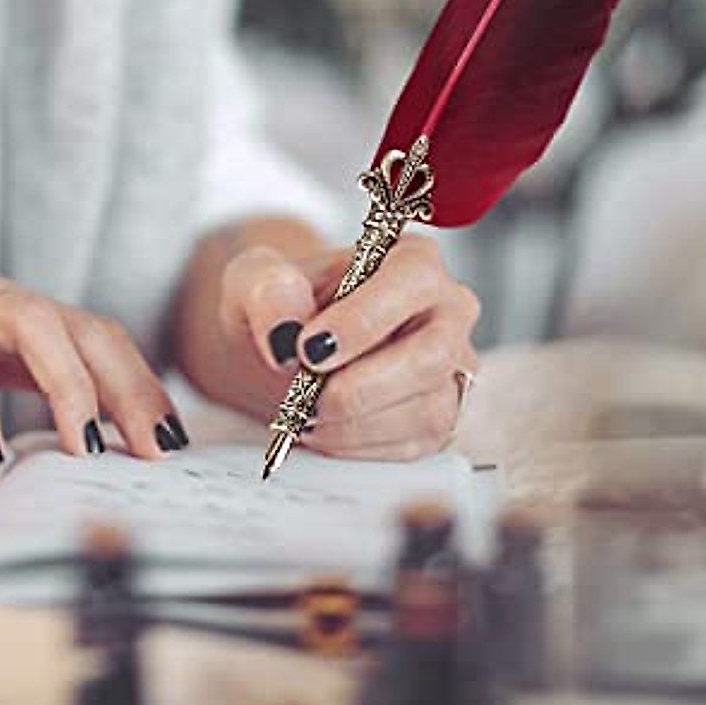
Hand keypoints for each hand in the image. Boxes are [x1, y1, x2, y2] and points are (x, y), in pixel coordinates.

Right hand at [0, 218, 186, 464]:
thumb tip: (56, 431)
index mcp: (8, 311)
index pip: (96, 337)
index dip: (139, 382)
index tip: (168, 438)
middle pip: (83, 329)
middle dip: (128, 388)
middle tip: (154, 452)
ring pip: (34, 326)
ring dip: (71, 388)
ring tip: (89, 448)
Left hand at [219, 234, 478, 459]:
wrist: (286, 348)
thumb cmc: (283, 304)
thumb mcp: (254, 280)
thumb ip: (267, 289)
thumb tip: (287, 324)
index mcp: (412, 259)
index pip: (412, 281)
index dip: (362, 320)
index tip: (309, 349)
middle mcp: (447, 310)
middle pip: (432, 355)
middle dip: (360, 388)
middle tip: (305, 397)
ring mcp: (451, 368)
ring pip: (428, 409)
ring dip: (355, 424)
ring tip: (304, 413)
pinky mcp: (441, 417)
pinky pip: (417, 445)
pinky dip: (360, 446)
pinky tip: (324, 429)